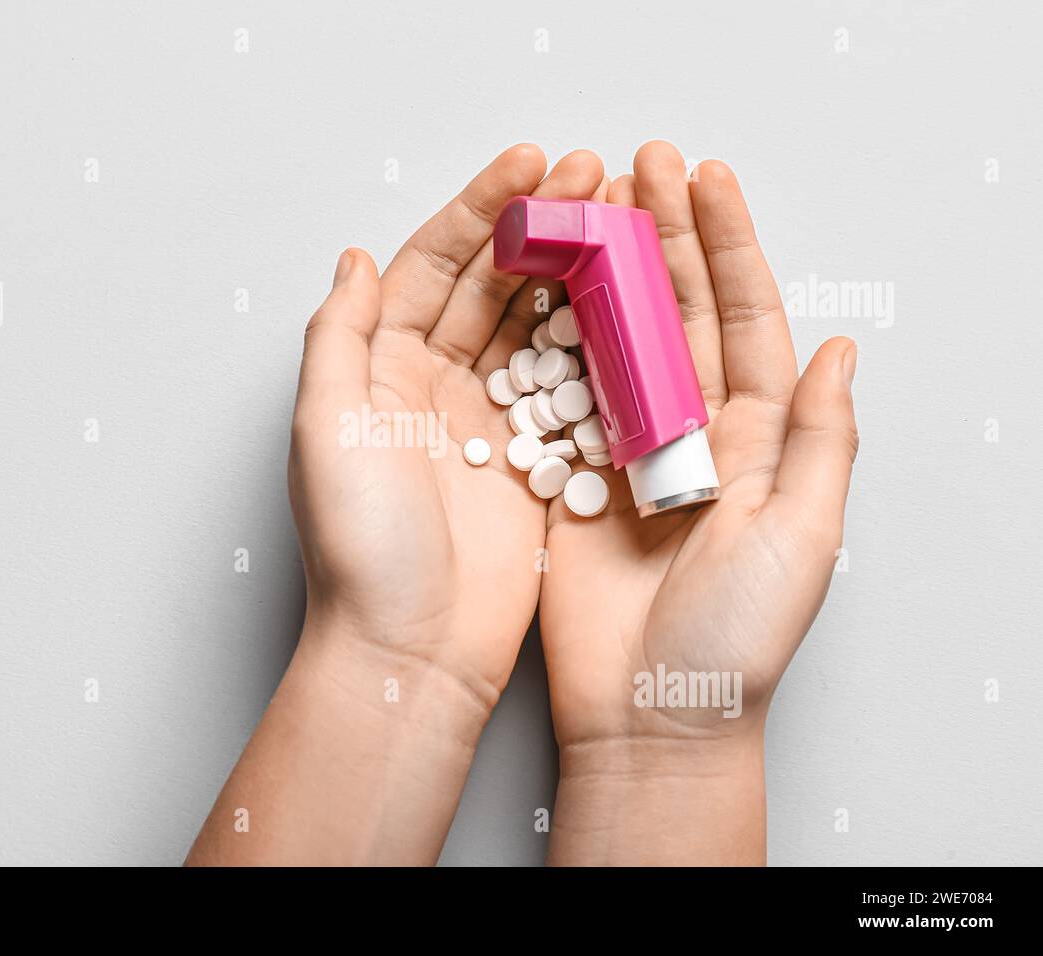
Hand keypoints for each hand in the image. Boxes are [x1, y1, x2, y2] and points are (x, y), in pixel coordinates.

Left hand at [290, 143, 603, 700]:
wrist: (411, 649)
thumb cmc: (361, 547)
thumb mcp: (328, 430)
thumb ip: (339, 338)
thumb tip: (356, 257)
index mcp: (379, 372)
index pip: (429, 269)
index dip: (479, 213)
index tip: (529, 165)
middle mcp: (431, 389)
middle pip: (488, 287)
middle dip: (539, 228)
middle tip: (594, 177)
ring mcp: (487, 424)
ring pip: (534, 328)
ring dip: (572, 273)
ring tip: (619, 222)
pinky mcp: (532, 463)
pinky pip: (568, 388)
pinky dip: (598, 345)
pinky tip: (630, 303)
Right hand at [537, 142, 858, 864]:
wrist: (651, 711)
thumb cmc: (736, 637)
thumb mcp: (803, 536)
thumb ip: (823, 440)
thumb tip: (841, 350)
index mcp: (761, 439)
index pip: (746, 319)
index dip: (727, 245)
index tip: (703, 179)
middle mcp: (698, 434)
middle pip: (681, 314)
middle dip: (662, 234)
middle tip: (637, 164)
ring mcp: (631, 451)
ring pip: (619, 340)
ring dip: (605, 272)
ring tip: (587, 206)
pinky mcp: (575, 476)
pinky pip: (564, 392)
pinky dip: (553, 338)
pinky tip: (542, 288)